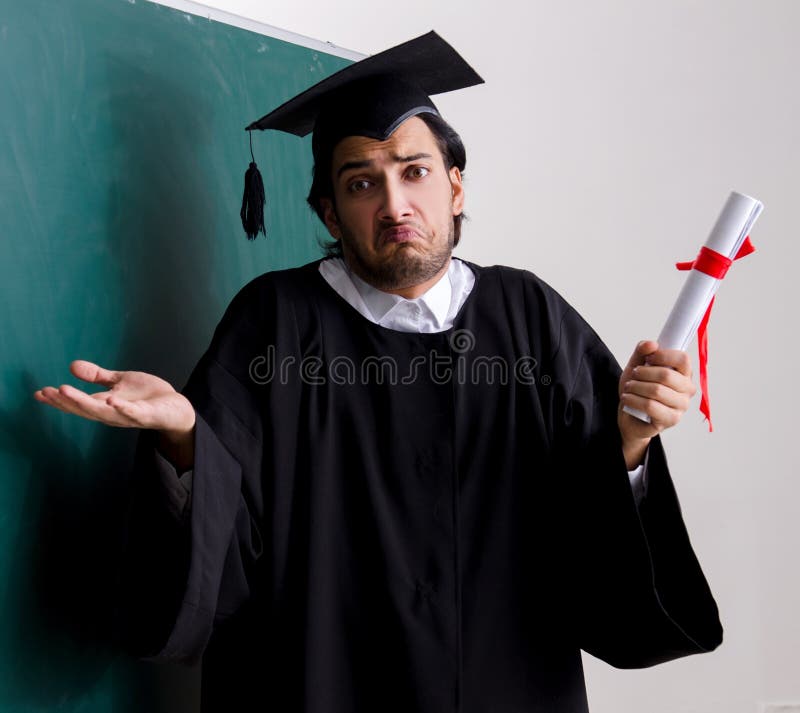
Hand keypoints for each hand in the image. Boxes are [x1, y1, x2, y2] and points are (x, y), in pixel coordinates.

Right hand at [34, 360, 194, 435]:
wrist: (176, 407)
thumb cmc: (148, 396)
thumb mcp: (120, 381)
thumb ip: (98, 376)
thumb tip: (72, 365)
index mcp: (104, 405)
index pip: (77, 404)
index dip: (58, 399)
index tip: (39, 392)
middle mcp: (112, 413)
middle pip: (84, 409)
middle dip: (65, 401)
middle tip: (47, 392)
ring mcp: (129, 416)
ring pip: (102, 413)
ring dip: (84, 403)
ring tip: (65, 391)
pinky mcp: (147, 415)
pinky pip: (133, 414)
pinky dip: (122, 409)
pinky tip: (112, 400)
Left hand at [618, 340, 695, 467]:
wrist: (630, 416)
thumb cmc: (638, 390)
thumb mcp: (636, 367)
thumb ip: (642, 352)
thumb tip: (651, 344)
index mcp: (684, 374)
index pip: (683, 359)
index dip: (663, 355)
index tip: (648, 358)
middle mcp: (687, 389)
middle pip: (666, 375)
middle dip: (643, 373)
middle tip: (634, 375)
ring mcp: (682, 406)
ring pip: (657, 391)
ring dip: (636, 387)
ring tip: (628, 388)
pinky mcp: (672, 419)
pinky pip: (650, 406)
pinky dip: (633, 400)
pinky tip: (627, 398)